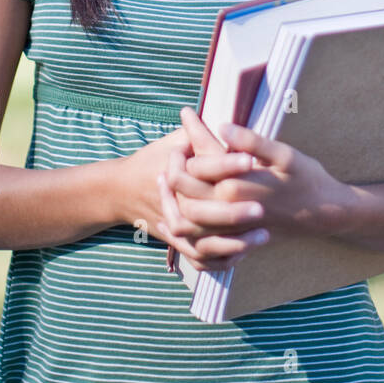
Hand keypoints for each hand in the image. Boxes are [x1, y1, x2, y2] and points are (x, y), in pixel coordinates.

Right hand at [115, 122, 251, 264]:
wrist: (120, 190)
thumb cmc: (155, 158)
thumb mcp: (175, 140)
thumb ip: (198, 133)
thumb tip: (229, 122)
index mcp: (173, 172)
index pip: (202, 167)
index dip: (227, 163)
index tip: (252, 159)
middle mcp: (173, 203)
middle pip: (202, 213)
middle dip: (233, 213)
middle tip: (262, 209)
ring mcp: (173, 226)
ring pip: (202, 243)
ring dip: (232, 243)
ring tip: (263, 235)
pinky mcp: (177, 242)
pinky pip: (199, 259)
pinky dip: (221, 260)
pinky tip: (245, 252)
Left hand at [160, 110, 350, 263]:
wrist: (323, 214)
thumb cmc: (307, 178)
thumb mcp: (285, 155)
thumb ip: (252, 141)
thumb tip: (221, 126)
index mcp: (236, 184)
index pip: (197, 157)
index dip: (189, 132)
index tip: (186, 112)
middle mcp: (227, 209)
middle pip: (182, 186)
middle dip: (173, 162)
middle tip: (174, 143)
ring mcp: (228, 228)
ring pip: (182, 216)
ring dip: (170, 195)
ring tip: (168, 174)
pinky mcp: (231, 239)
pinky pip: (196, 238)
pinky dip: (181, 222)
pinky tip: (178, 205)